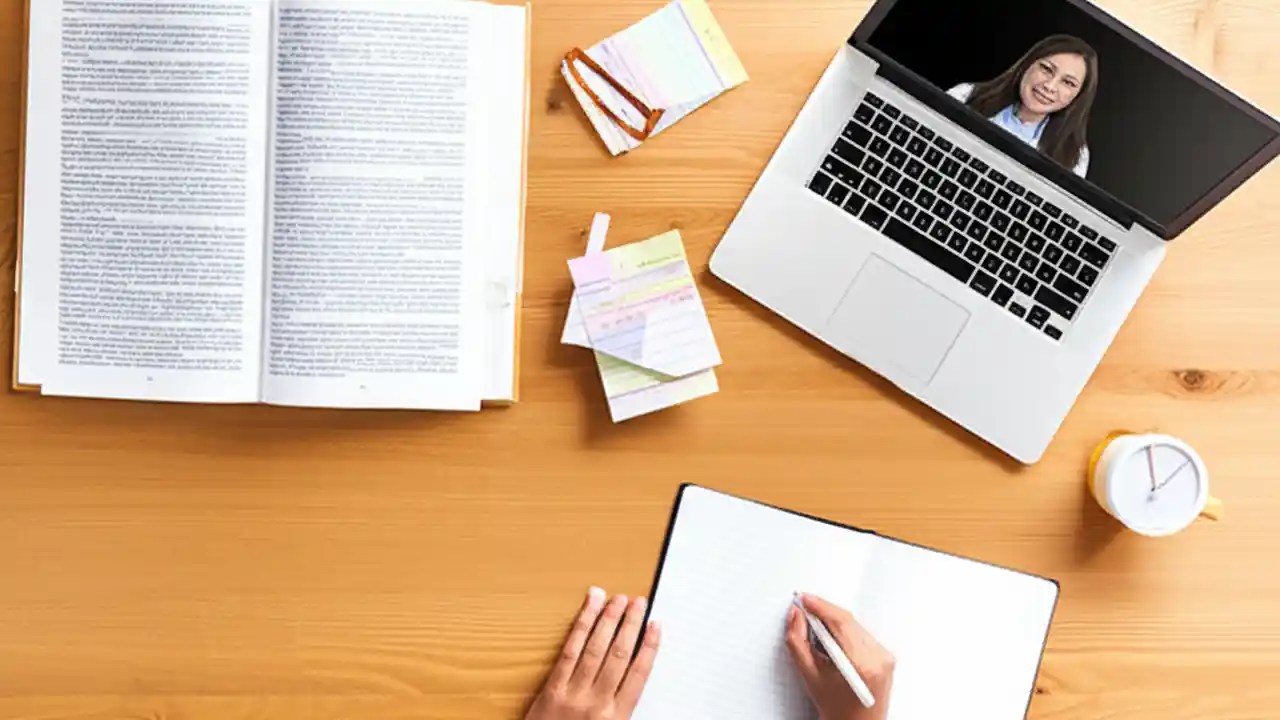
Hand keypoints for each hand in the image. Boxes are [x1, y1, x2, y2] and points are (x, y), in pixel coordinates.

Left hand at [525, 587, 661, 719]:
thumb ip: (622, 710)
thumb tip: (636, 674)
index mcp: (617, 718)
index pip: (639, 674)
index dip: (649, 646)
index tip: (656, 625)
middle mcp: (598, 704)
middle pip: (620, 655)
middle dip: (631, 625)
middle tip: (638, 602)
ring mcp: (574, 694)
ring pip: (596, 649)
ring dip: (609, 620)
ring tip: (617, 599)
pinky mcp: (553, 688)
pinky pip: (570, 651)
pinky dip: (581, 626)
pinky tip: (589, 609)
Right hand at [785, 594, 894, 719]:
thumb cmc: (836, 708)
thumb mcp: (810, 676)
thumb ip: (797, 642)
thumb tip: (796, 616)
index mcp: (862, 664)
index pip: (840, 622)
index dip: (820, 606)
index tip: (805, 599)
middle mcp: (879, 658)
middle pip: (848, 621)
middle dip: (824, 612)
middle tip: (805, 610)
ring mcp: (886, 656)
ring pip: (855, 625)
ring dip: (834, 622)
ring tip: (816, 629)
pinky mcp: (887, 656)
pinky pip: (862, 634)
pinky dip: (845, 632)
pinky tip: (833, 640)